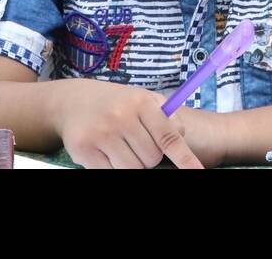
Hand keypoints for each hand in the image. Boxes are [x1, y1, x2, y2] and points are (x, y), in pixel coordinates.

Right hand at [52, 79, 203, 168]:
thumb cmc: (119, 103)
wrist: (75, 101)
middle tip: (137, 142)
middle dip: (149, 156)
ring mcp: (102, 133)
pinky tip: (106, 150)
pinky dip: (113, 166)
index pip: (168, 137)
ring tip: (122, 146)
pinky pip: (111, 172)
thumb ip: (167, 117)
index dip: (184, 158)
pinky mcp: (84, 149)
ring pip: (132, 168)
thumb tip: (180, 137)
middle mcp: (122, 116)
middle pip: (151, 158)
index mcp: (142, 102)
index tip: (196, 171)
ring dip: (132, 163)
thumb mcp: (144, 99)